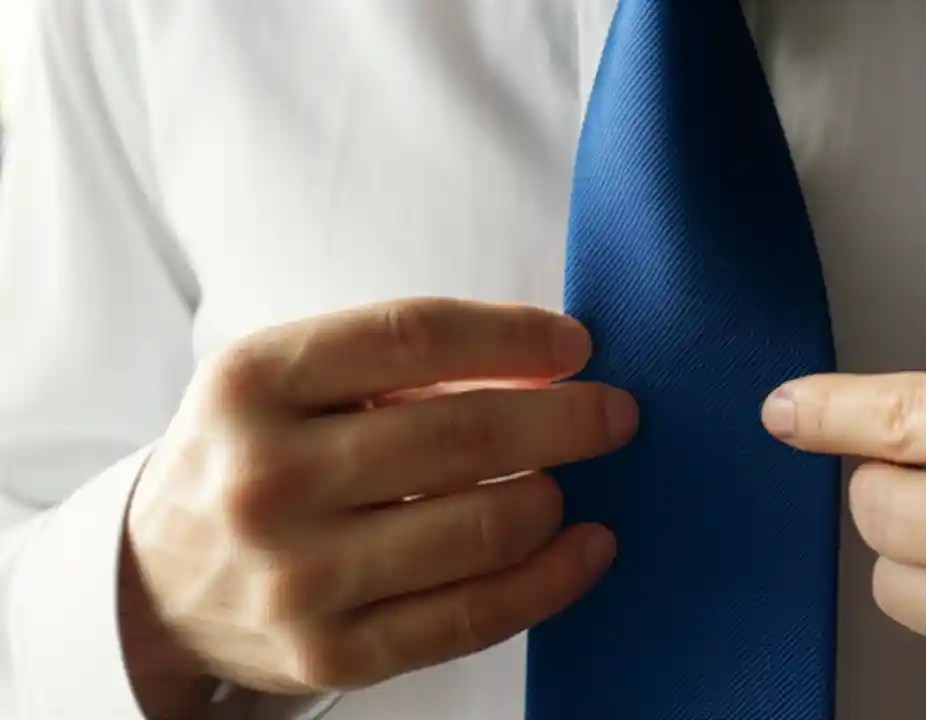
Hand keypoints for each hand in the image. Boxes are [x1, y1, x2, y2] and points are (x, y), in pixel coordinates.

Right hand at [123, 298, 637, 713]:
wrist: (158, 580)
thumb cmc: (251, 455)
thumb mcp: (287, 378)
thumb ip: (398, 362)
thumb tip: (549, 368)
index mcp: (254, 382)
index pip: (415, 335)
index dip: (515, 336)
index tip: (576, 345)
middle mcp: (267, 478)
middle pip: (462, 435)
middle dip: (567, 419)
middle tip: (617, 413)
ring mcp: (298, 577)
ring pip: (483, 529)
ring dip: (554, 497)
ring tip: (568, 481)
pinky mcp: (332, 654)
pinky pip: (476, 616)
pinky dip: (554, 579)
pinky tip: (588, 546)